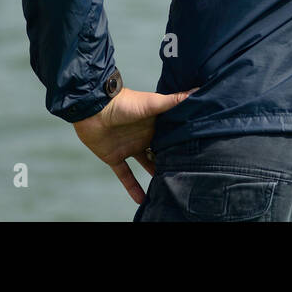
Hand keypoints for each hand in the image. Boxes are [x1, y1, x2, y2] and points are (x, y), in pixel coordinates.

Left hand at [72, 85, 194, 203]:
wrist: (93, 109)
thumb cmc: (125, 102)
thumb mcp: (153, 103)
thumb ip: (174, 101)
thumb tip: (198, 91)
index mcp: (155, 123)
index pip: (172, 134)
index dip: (183, 141)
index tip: (199, 152)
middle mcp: (144, 135)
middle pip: (161, 150)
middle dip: (172, 159)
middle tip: (187, 173)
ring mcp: (130, 147)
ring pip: (146, 164)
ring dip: (155, 174)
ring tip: (169, 186)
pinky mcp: (115, 157)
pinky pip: (126, 175)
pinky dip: (133, 187)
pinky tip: (142, 200)